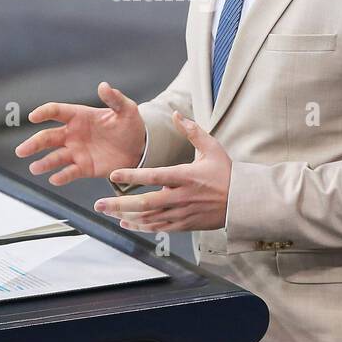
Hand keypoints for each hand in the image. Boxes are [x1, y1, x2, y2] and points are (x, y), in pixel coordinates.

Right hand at [15, 82, 145, 185]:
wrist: (139, 147)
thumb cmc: (130, 125)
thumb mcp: (126, 109)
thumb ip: (114, 99)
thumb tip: (104, 86)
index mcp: (79, 116)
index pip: (56, 111)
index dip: (44, 112)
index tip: (33, 117)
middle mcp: (73, 134)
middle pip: (48, 137)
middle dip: (34, 144)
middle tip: (21, 151)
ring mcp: (77, 152)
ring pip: (55, 157)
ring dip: (44, 163)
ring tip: (34, 168)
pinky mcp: (84, 167)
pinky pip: (70, 172)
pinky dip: (62, 176)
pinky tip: (54, 179)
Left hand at [95, 111, 230, 231]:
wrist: (243, 202)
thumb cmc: (226, 173)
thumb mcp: (212, 148)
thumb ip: (192, 131)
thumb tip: (175, 114)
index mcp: (186, 176)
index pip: (154, 176)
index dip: (132, 176)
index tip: (114, 174)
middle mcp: (181, 196)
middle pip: (146, 203)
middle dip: (119, 204)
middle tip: (99, 204)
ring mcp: (182, 213)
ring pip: (149, 218)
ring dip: (126, 216)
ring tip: (107, 212)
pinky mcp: (184, 225)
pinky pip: (158, 227)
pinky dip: (140, 226)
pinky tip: (126, 222)